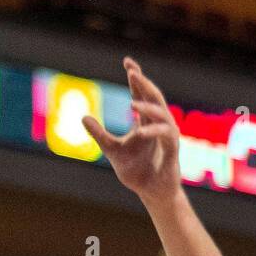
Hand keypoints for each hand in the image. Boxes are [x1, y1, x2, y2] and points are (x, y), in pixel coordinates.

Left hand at [82, 58, 181, 206]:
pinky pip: (166, 136)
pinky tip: (140, 131)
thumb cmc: (136, 172)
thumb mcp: (112, 149)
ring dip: (148, 107)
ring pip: (162, 114)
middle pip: (154, 97)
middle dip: (144, 84)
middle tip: (131, 71)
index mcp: (146, 122)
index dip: (136, 78)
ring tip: (131, 103)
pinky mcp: (172, 151)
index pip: (142, 94)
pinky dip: (154, 132)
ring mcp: (167, 137)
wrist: (151, 194)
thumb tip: (83, 116)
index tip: (127, 62)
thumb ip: (99, 133)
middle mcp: (159, 125)